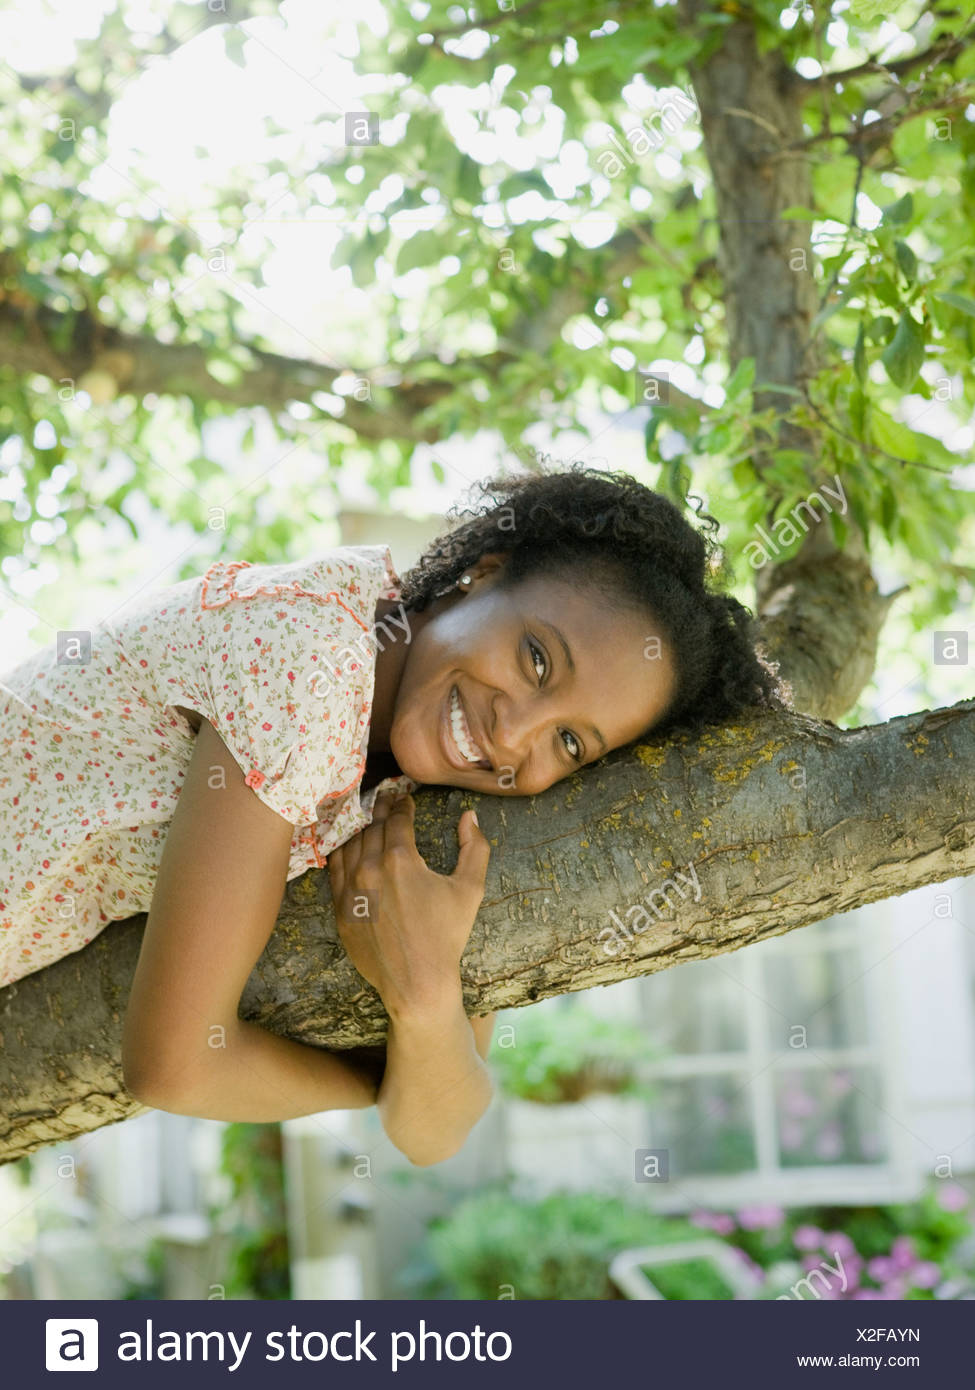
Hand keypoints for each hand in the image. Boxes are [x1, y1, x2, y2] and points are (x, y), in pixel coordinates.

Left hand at [327, 791, 490, 1018]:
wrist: (417, 981)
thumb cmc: (447, 935)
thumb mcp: (470, 889)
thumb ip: (475, 848)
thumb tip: (470, 816)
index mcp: (400, 860)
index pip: (397, 819)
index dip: (402, 804)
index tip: (405, 797)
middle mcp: (370, 869)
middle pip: (372, 827)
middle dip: (381, 809)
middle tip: (386, 797)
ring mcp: (351, 890)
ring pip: (351, 845)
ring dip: (361, 827)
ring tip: (368, 817)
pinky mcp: (340, 909)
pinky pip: (335, 870)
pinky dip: (343, 852)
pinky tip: (350, 846)